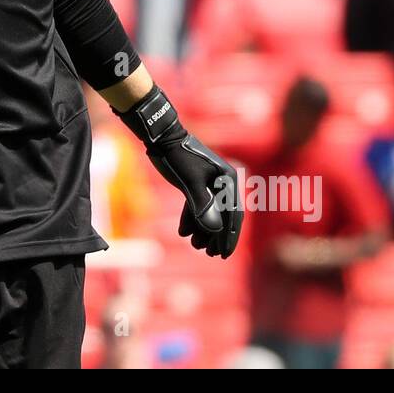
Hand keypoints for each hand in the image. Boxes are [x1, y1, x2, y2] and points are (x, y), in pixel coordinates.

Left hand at [116, 86, 242, 257]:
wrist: (161, 137)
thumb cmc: (178, 156)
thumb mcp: (190, 181)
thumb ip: (203, 205)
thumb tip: (215, 230)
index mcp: (227, 180)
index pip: (232, 214)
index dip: (229, 236)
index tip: (224, 253)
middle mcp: (221, 182)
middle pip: (223, 215)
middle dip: (217, 236)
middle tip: (213, 255)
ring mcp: (208, 182)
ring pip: (209, 211)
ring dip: (203, 230)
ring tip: (197, 247)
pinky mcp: (194, 182)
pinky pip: (197, 204)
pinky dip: (191, 218)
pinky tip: (184, 233)